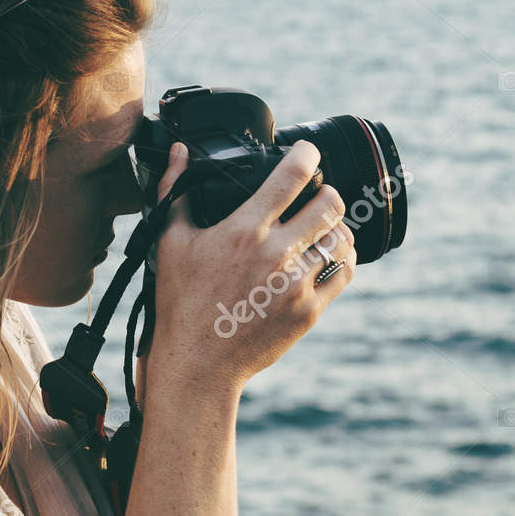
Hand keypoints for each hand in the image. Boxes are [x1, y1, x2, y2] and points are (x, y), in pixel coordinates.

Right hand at [142, 140, 354, 397]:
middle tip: (317, 195)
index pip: (293, 175)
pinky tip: (330, 255)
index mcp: (244, 231)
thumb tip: (179, 150)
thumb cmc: (180, 302)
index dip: (307, 154)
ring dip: (336, 226)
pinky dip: (342, 258)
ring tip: (324, 227)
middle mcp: (276, 254)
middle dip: (327, 192)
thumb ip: (175, 189)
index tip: (307, 152)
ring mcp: (297, 284)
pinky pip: (344, 272)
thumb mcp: (170, 241)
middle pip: (331, 203)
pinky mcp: (309, 310)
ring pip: (342, 238)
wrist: (198, 364)